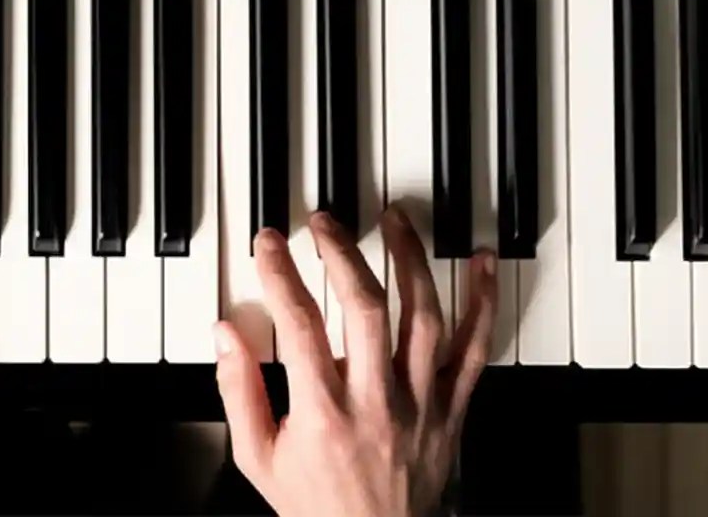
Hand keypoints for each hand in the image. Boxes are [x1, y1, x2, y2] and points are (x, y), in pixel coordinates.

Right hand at [212, 206, 496, 516]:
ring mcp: (420, 403)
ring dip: (410, 259)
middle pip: (365, 309)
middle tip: (324, 222)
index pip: (299, 325)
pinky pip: (475, 349)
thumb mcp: (257, 458)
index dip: (281, 275)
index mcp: (322, 414)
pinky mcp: (452, 408)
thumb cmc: (318, 505)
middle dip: (342, 254)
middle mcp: (375, 401)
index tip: (270, 243)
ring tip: (394, 219)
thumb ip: (238, 391)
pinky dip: (482, 303)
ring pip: (423, 317)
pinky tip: (481, 264)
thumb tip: (224, 334)